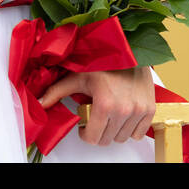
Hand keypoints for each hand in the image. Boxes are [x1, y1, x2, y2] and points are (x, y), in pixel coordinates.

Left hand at [39, 66, 156, 146]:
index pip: (93, 138)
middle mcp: (124, 110)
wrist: (132, 48)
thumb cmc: (106, 61)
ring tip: (109, 113)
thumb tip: (39, 103)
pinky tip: (123, 115)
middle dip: (99, 131)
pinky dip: (131, 128)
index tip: (85, 123)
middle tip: (96, 116)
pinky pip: (138, 133)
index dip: (85, 132)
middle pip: (107, 140)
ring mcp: (139, 110)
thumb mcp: (78, 76)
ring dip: (114, 130)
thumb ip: (57, 91)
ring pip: (122, 137)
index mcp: (105, 104)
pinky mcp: (150, 109)